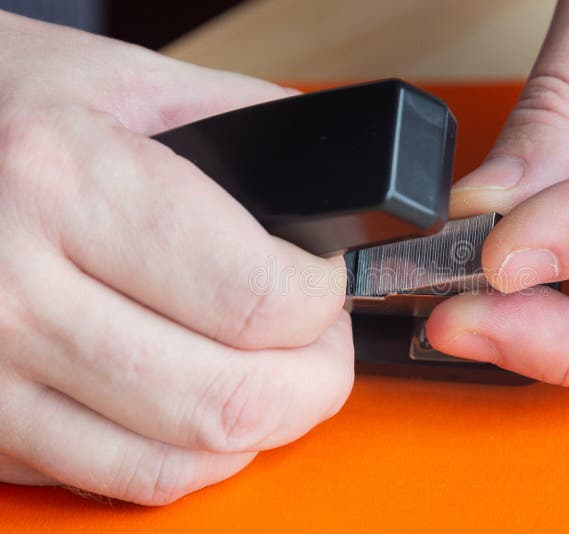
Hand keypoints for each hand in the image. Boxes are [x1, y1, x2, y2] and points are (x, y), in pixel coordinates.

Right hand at [0, 12, 352, 503]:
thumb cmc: (15, 108)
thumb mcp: (134, 81)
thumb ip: (254, 127)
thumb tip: (339, 200)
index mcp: (66, 184)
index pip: (256, 297)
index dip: (323, 301)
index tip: (327, 284)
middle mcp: (14, 291)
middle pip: (232, 397)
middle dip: (314, 379)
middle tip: (322, 342)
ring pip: (183, 456)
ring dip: (263, 425)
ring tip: (275, 374)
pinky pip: (124, 478)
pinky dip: (194, 458)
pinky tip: (206, 410)